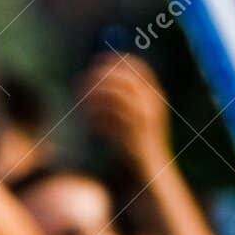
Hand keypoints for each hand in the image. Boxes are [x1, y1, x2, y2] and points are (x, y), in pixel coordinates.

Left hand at [81, 53, 171, 176]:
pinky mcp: (130, 137)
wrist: (150, 173)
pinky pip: (109, 119)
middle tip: (80, 82)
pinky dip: (95, 116)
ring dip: (94, 96)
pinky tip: (87, 119)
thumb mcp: (138, 116)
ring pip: (115, 98)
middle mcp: (151, 106)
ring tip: (80, 99)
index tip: (98, 61)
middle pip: (124, 80)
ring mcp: (141, 122)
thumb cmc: (138, 143)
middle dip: (100, 77)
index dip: (118, 62)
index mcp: (155, 98)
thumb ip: (127, 97)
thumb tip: (105, 77)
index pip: (139, 69)